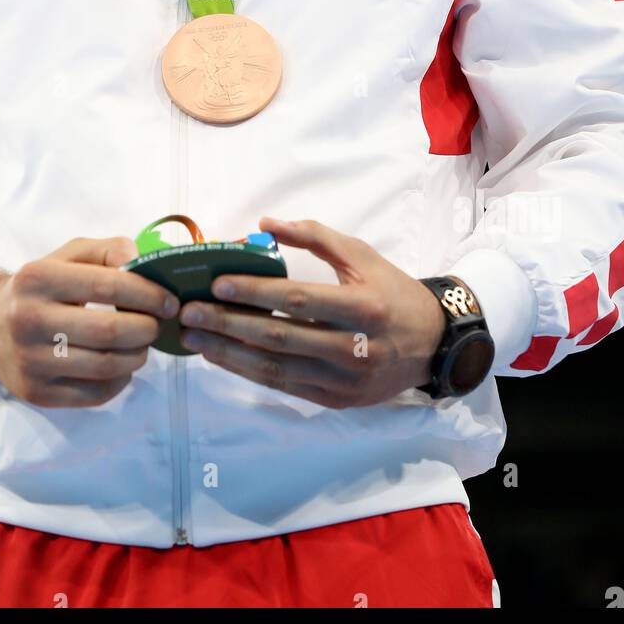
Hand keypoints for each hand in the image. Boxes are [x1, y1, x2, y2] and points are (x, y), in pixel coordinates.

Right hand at [0, 237, 178, 407]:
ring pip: (105, 366)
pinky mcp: (36, 393)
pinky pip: (95, 394)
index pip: (108, 286)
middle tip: (158, 324)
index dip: (148, 294)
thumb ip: (107, 250)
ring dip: (138, 356)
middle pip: (109, 331)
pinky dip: (120, 380)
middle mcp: (28, 320)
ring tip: (142, 344)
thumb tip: (141, 261)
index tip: (169, 300)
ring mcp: (30, 361)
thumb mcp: (66, 256)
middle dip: (147, 328)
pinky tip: (121, 365)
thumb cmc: (40, 288)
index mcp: (37, 278)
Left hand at [177, 217, 446, 408]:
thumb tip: (264, 223)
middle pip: (280, 337)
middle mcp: (355, 348)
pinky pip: (284, 385)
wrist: (434, 345)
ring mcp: (345, 380)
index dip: (256, 293)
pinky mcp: (337, 400)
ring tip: (194, 336)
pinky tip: (221, 355)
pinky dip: (248, 371)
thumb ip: (314, 236)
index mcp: (363, 306)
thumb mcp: (361, 255)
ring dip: (229, 353)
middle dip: (228, 325)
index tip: (218, 284)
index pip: (299, 300)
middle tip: (190, 313)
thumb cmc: (392, 292)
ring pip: (276, 367)